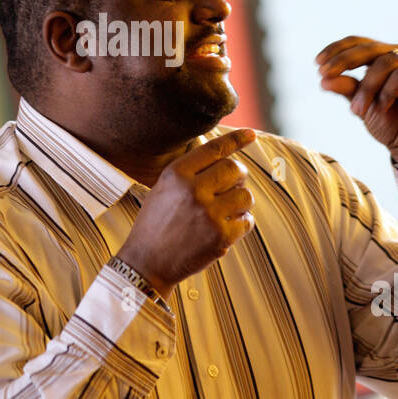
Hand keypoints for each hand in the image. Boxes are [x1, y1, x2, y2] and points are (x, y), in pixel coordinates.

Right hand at [117, 128, 256, 299]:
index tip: (251, 134)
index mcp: (176, 174)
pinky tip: (227, 228)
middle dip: (238, 177)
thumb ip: (190, 171)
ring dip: (241, 202)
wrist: (146, 263)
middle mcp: (193, 190)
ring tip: (227, 210)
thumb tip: (225, 155)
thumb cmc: (156, 223)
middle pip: (235, 170)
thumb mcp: (163, 188)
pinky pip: (247, 221)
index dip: (236, 139)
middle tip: (231, 187)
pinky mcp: (220, 236)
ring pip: (246, 195)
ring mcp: (208, 214)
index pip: (214, 149)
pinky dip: (242, 223)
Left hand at [315, 36, 397, 166]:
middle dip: (344, 60)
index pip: (358, 42)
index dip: (337, 49)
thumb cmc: (388, 121)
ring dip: (367, 87)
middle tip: (325, 74)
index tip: (317, 64)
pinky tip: (383, 106)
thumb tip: (323, 78)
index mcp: (383, 55)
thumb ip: (345, 88)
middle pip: (368, 48)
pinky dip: (387, 92)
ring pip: (384, 62)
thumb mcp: (360, 103)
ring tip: (357, 109)